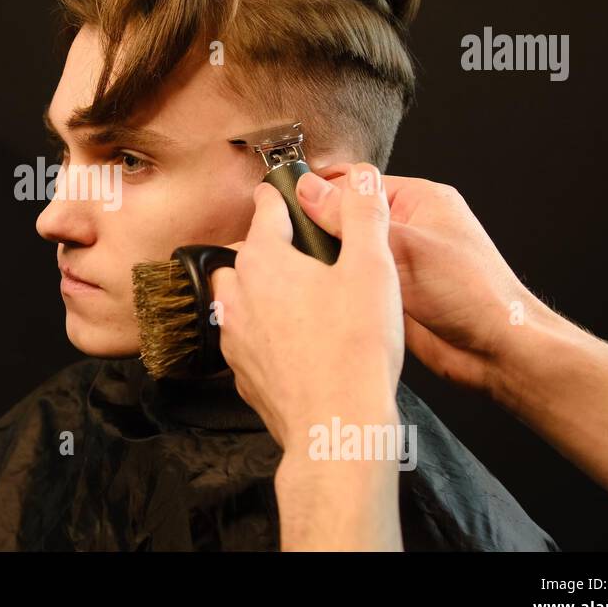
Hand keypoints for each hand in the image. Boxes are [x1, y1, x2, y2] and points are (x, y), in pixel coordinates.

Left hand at [210, 163, 403, 452]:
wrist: (337, 427)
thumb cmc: (355, 349)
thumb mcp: (373, 267)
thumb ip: (364, 215)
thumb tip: (360, 180)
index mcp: (264, 260)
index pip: (264, 208)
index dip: (281, 196)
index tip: (285, 193)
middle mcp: (237, 295)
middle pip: (246, 254)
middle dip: (270, 248)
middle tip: (305, 256)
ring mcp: (234, 336)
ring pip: (238, 298)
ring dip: (260, 292)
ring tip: (299, 300)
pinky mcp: (241, 372)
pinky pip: (246, 339)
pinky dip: (263, 333)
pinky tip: (296, 343)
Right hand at [298, 166, 538, 396]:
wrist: (496, 352)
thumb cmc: (473, 293)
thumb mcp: (406, 245)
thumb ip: (354, 218)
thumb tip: (309, 191)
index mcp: (419, 200)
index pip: (358, 183)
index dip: (323, 190)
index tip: (287, 200)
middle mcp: (407, 228)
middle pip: (349, 217)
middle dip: (320, 227)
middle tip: (286, 237)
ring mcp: (398, 264)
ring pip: (348, 253)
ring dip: (327, 260)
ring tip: (295, 266)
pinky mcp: (390, 296)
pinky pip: (353, 283)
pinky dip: (336, 286)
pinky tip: (313, 291)